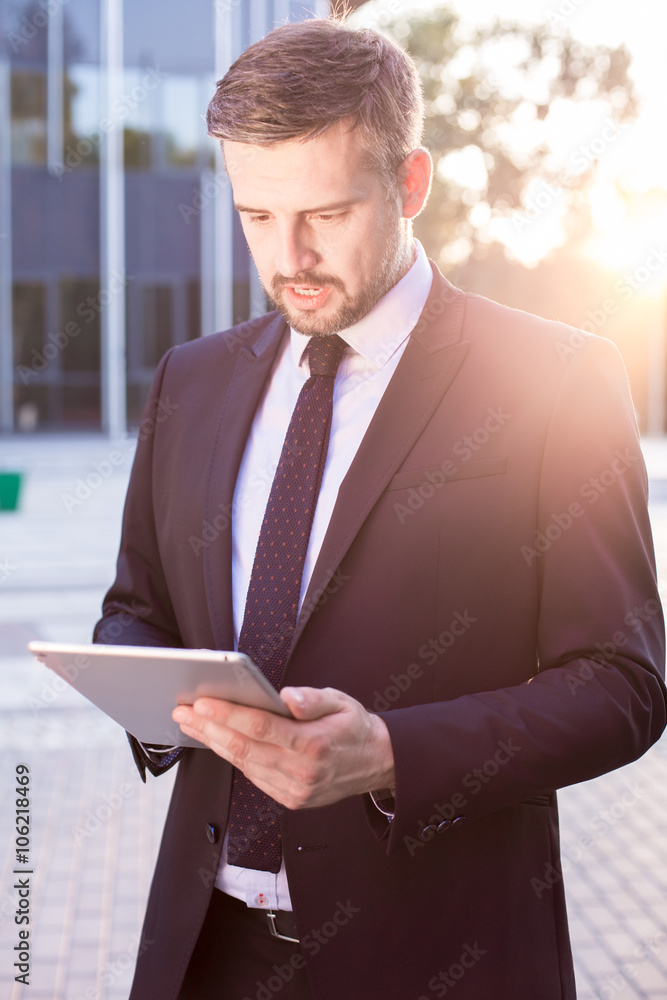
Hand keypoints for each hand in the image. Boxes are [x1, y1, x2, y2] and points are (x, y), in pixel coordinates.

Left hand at [172, 686, 394, 809]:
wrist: (376, 763)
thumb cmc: (354, 727)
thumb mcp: (341, 702)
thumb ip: (313, 699)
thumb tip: (288, 697)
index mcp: (315, 744)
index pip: (262, 727)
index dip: (228, 715)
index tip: (202, 702)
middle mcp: (302, 772)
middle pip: (244, 748)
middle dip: (208, 728)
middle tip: (182, 711)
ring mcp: (294, 789)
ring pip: (243, 764)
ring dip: (212, 743)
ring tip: (190, 724)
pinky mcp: (289, 799)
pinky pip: (253, 776)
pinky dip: (231, 757)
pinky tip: (215, 741)